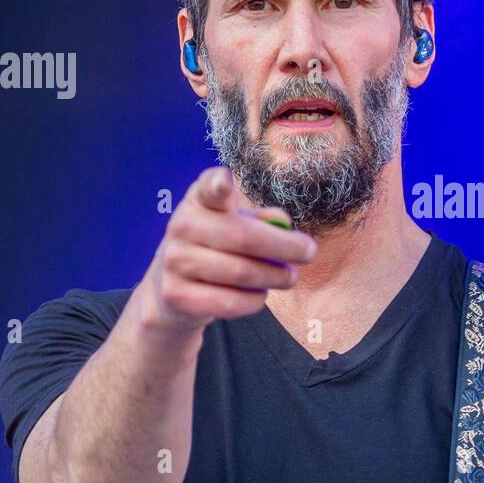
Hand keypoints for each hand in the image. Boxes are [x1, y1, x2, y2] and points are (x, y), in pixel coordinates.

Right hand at [142, 166, 316, 332]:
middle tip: (309, 252)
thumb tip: (282, 223)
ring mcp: (175, 261)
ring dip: (275, 277)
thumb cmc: (218, 246)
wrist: (174, 286)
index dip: (217, 184)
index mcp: (199, 201)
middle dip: (285, 247)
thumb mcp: (236, 224)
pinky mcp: (176, 296)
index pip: (208, 188)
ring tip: (288, 277)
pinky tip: (260, 294)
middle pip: (244, 238)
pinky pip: (230, 302)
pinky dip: (255, 300)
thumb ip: (261, 219)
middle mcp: (181, 226)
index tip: (226, 180)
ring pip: (242, 274)